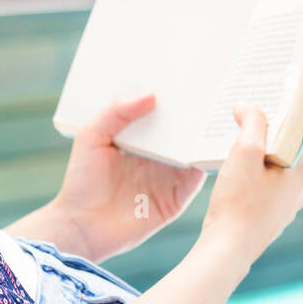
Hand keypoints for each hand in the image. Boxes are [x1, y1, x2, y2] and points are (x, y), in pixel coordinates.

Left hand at [50, 92, 206, 262]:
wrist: (80, 226)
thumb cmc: (81, 181)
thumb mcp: (92, 137)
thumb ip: (116, 113)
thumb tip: (151, 95)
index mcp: (140, 141)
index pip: (164, 117)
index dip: (176, 100)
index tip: (192, 77)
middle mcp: (158, 158)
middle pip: (185, 133)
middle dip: (199, 116)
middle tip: (216, 90)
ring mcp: (169, 178)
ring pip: (196, 153)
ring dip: (207, 138)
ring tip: (222, 114)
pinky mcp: (176, 199)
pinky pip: (197, 179)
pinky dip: (207, 164)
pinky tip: (213, 147)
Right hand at [199, 104, 302, 273]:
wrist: (226, 251)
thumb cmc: (238, 203)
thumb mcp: (244, 152)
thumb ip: (252, 123)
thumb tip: (249, 106)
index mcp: (302, 166)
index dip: (292, 101)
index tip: (279, 84)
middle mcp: (300, 184)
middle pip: (289, 141)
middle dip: (271, 122)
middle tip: (251, 103)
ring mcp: (287, 201)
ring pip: (276, 161)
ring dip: (260, 146)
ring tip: (237, 131)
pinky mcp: (271, 211)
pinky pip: (266, 180)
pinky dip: (253, 167)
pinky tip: (233, 164)